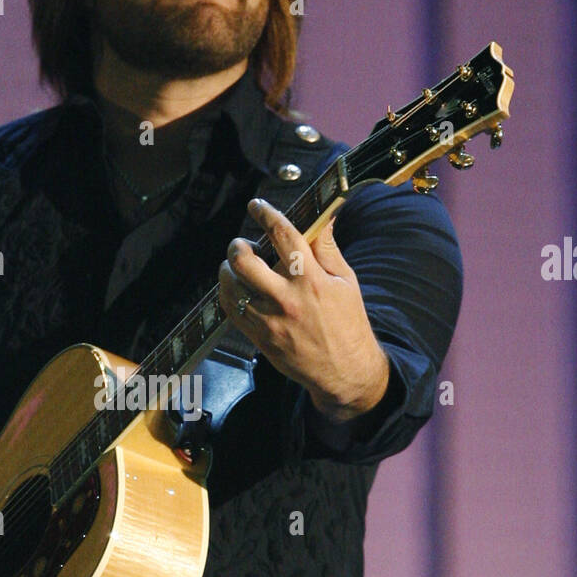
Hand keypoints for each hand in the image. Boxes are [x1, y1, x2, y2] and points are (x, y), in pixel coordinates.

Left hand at [217, 198, 389, 423]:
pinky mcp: (259, 338)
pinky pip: (231, 309)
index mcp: (312, 281)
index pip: (283, 236)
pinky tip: (237, 287)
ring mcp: (270, 321)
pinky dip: (228, 293)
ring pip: (231, 286)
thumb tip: (322, 215)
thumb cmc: (348, 323)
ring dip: (228, 269)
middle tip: (243, 243)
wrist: (345, 371)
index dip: (266, 214)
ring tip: (238, 265)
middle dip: (238, 245)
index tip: (257, 206)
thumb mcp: (346, 281)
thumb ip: (327, 247)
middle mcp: (288, 299)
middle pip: (245, 262)